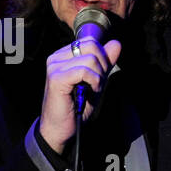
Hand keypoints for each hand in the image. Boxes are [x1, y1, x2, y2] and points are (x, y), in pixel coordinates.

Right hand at [38, 36, 122, 152]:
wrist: (61, 128)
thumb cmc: (77, 106)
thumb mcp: (97, 81)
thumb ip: (105, 62)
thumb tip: (116, 43)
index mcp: (64, 56)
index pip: (90, 42)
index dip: (102, 57)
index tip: (100, 76)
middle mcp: (56, 58)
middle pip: (92, 45)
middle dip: (102, 65)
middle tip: (97, 84)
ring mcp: (54, 67)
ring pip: (90, 58)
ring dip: (99, 77)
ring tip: (92, 89)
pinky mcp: (56, 78)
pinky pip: (84, 71)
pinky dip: (94, 82)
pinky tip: (90, 92)